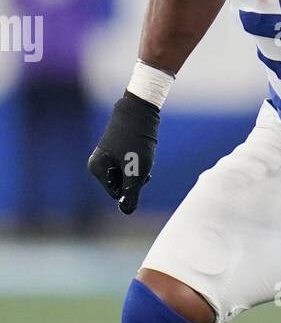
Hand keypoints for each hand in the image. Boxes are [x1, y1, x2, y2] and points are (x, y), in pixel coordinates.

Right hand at [87, 91, 159, 214]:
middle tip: (140, 160)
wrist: (140, 111)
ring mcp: (107, 159)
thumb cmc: (137, 140)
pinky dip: (139, 163)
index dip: (132, 185)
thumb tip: (126, 211)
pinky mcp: (116, 153)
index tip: (135, 167)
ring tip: (141, 154)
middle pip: (122, 186)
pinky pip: (130, 167)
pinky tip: (141, 150)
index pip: (117, 194)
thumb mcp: (136, 170)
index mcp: (96, 169)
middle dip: (135, 178)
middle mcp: (98, 165)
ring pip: (127, 177)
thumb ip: (131, 192)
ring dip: (139, 171)